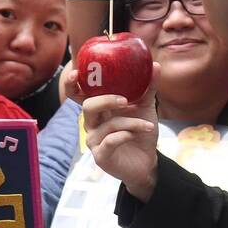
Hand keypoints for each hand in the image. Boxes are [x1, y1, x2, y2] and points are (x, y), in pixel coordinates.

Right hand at [77, 67, 160, 200]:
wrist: (148, 161)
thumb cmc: (141, 132)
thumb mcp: (146, 107)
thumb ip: (148, 87)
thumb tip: (156, 65)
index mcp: (99, 109)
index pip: (78, 95)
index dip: (71, 84)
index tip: (75, 72)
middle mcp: (92, 124)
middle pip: (88, 106)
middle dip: (107, 100)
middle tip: (125, 101)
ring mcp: (94, 141)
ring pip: (107, 125)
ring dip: (130, 123)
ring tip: (148, 125)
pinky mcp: (101, 156)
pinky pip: (110, 141)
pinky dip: (125, 135)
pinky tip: (135, 136)